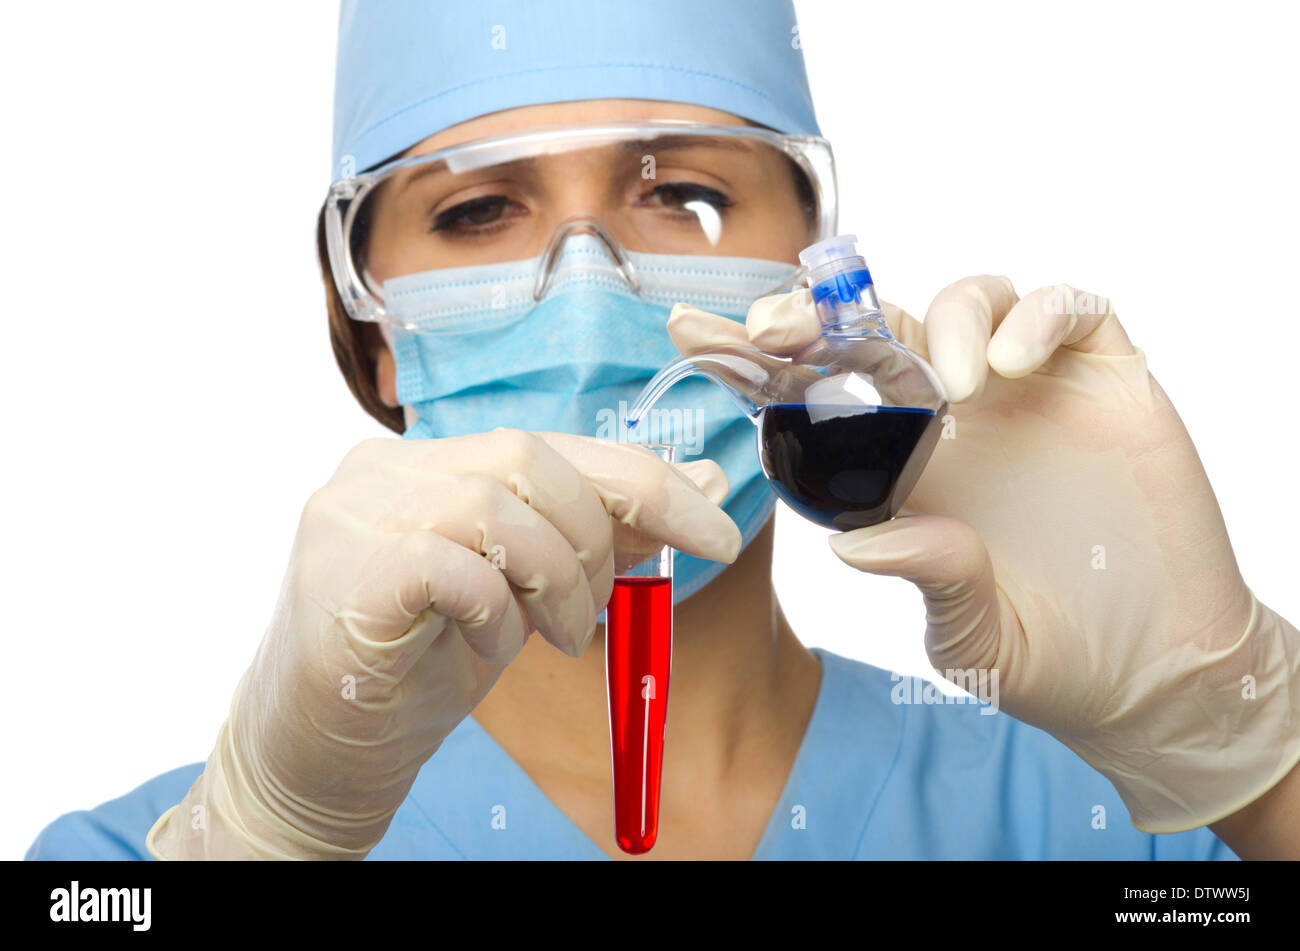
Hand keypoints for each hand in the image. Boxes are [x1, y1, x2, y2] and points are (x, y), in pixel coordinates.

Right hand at [147, 429, 738, 858]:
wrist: (323, 752)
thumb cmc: (423, 664)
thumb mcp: (531, 592)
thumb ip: (606, 533)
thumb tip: (707, 487)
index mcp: (432, 461)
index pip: (557, 443)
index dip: (648, 482)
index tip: (718, 531)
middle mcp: (384, 467)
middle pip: (527, 457)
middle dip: (593, 538)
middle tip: (591, 610)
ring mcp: (353, 512)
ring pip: (495, 504)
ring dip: (552, 580)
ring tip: (547, 637)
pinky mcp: (344, 569)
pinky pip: (453, 562)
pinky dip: (495, 610)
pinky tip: (487, 647)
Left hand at [669, 280, 1299, 833]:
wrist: (1155, 668)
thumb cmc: (1046, 654)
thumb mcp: (972, 633)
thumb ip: (925, 576)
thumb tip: (856, 540)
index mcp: (898, 467)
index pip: (814, 396)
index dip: (754, 361)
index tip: (693, 338)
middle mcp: (951, 416)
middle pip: (874, 331)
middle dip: (817, 314)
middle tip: (779, 327)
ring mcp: (1025, 391)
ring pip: (966, 301)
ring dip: (940, 321)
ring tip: (955, 384)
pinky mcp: (1101, 377)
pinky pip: (1067, 308)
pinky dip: (1037, 317)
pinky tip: (1012, 366)